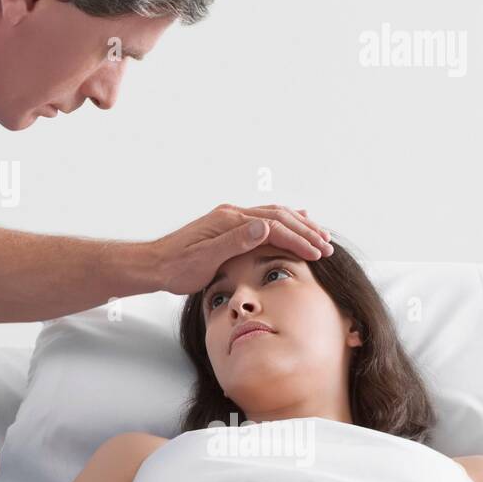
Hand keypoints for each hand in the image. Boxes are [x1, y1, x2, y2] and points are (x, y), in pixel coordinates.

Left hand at [153, 204, 333, 295]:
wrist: (154, 265)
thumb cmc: (177, 267)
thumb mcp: (206, 259)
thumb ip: (235, 242)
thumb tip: (264, 226)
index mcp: (229, 220)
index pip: (274, 226)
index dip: (298, 240)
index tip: (318, 253)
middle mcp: (231, 214)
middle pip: (278, 216)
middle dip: (305, 231)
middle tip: (328, 246)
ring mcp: (229, 219)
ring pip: (273, 215)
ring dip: (298, 225)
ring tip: (319, 235)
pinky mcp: (227, 227)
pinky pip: (262, 220)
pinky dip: (283, 223)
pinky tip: (292, 225)